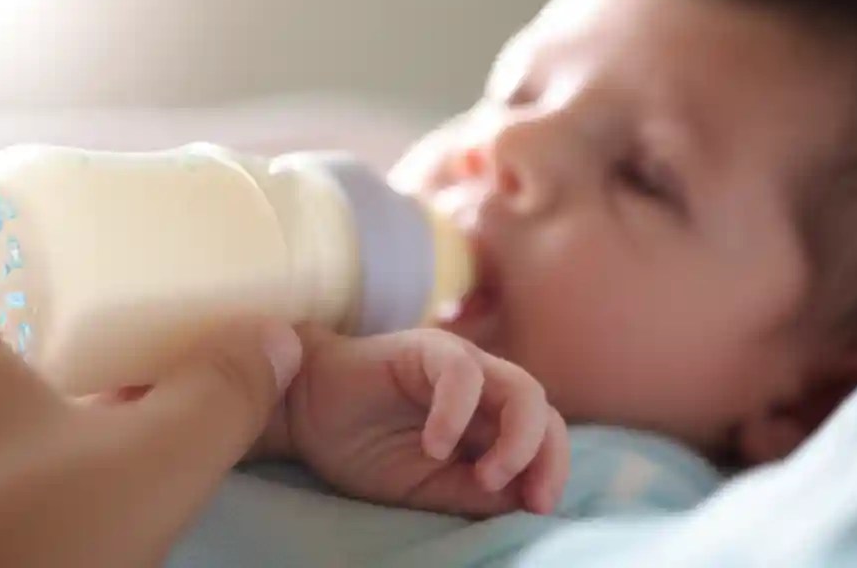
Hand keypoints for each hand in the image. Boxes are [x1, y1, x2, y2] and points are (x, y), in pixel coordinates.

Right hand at [273, 327, 568, 516]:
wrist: (305, 414)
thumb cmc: (364, 449)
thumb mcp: (425, 488)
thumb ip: (473, 491)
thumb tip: (525, 499)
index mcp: (489, 422)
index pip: (545, 438)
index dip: (551, 471)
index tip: (538, 508)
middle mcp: (485, 389)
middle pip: (544, 413)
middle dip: (547, 458)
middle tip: (529, 498)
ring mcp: (461, 364)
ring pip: (522, 389)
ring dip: (517, 439)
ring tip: (486, 476)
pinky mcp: (429, 348)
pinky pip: (463, 374)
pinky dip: (457, 413)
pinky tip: (435, 445)